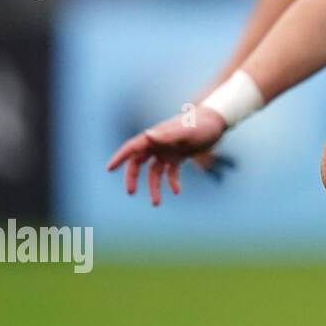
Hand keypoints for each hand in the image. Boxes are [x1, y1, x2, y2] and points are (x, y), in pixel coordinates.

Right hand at [106, 107, 227, 205]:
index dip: (120, 157)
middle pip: (138, 162)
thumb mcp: (186, 131)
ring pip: (154, 172)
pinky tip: (177, 191)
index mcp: (156, 136)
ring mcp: (168, 151)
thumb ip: (167, 135)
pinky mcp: (178, 157)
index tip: (109, 169)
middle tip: (131, 192)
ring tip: (156, 204)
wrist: (217, 121)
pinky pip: (170, 172)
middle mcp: (158, 144)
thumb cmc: (200, 124)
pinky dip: (172, 182)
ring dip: (154, 187)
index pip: (132, 147)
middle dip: (133, 177)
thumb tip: (147, 135)